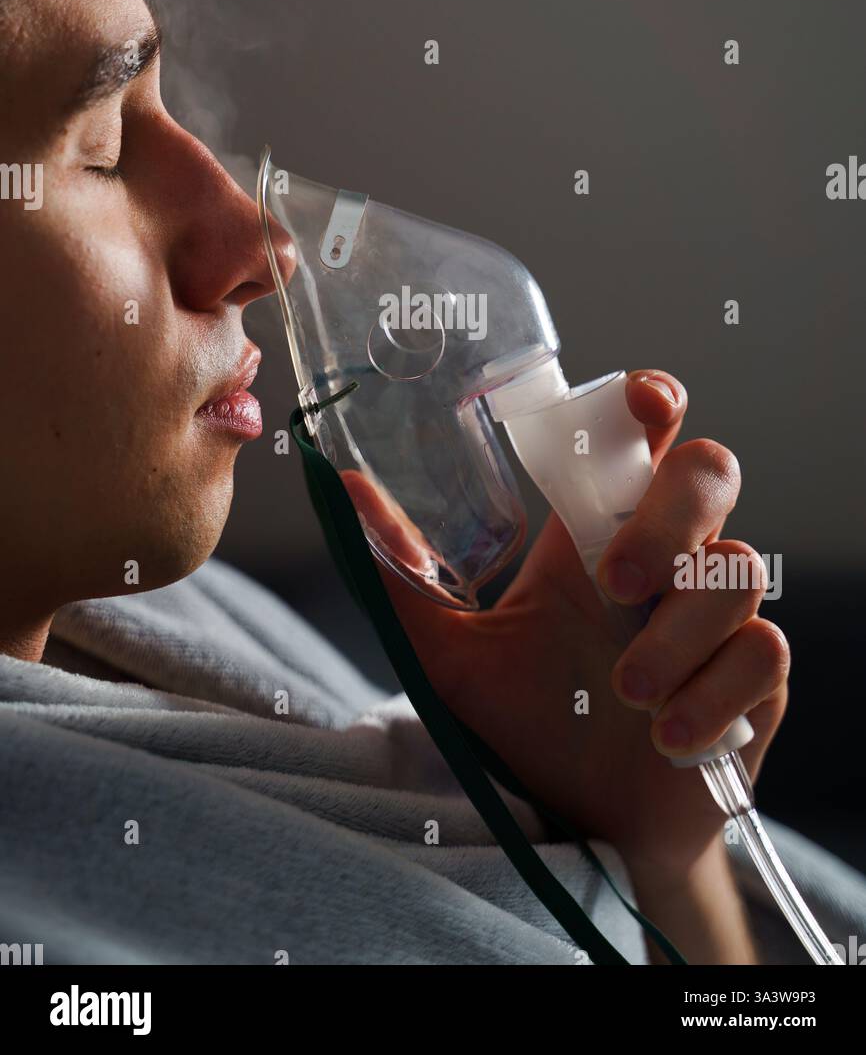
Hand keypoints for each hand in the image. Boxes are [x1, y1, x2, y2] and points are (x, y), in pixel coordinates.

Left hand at [345, 369, 788, 885]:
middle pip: (710, 474)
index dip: (654, 402)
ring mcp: (717, 616)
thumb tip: (341, 490)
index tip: (643, 402)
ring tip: (625, 693)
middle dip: (667, 521)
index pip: (644, 438)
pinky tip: (666, 737)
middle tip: (616, 583)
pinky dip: (713, 694)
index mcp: (599, 533)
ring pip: (737, 571)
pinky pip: (763, 653)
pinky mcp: (756, 679)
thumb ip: (401, 575)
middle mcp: (669, 559)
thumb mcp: (450, 651)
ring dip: (678, 634)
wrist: (583, 823)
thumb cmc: (527, 720)